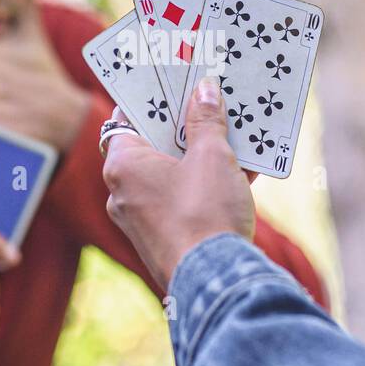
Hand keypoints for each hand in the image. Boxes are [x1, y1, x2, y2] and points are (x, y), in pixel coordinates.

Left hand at [102, 77, 256, 288]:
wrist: (216, 282)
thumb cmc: (204, 214)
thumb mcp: (212, 156)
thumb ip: (206, 120)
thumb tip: (204, 91)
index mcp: (123, 166)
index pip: (126, 119)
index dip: (149, 99)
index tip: (170, 83)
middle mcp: (123, 193)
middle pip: (152, 146)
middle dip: (183, 126)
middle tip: (207, 103)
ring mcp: (142, 220)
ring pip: (171, 174)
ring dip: (200, 156)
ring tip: (232, 135)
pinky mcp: (164, 240)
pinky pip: (183, 200)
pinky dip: (205, 185)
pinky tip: (241, 173)